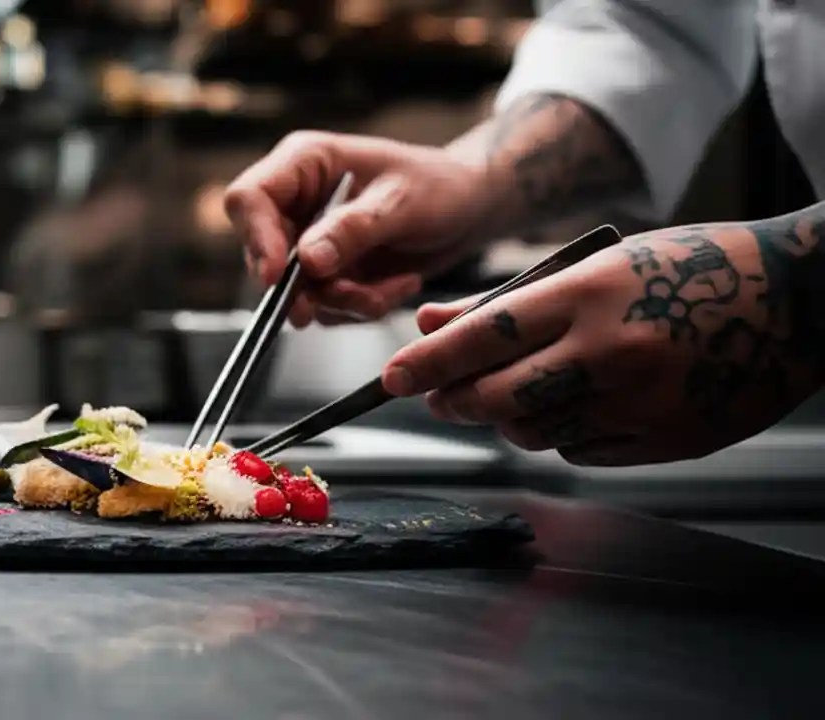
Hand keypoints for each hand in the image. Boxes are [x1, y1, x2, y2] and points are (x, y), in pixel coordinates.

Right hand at [224, 131, 490, 326]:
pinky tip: (393, 287)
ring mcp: (309, 242)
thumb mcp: (401, 203)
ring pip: (296, 291)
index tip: (277, 276)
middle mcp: (297, 202)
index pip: (250, 198)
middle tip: (350, 295)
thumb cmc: (441, 186)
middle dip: (308, 286)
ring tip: (389, 289)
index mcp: (304, 164)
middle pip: (264, 254)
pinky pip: (324, 307)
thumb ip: (353, 229)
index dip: (256, 239)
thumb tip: (307, 260)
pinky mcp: (327, 274)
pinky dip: (359, 308)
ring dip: (343, 301)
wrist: (471, 210)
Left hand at [381, 219, 824, 465]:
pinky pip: (580, 450)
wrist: (800, 298)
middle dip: (452, 400)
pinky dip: (559, 432)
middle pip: (496, 398)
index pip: (485, 336)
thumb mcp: (597, 264)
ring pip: (533, 432)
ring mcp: (641, 403)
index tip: (389, 377)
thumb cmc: (692, 268)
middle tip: (438, 394)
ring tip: (508, 391)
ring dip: (504, 418)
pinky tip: (573, 404)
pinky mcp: (665, 440)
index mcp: (592, 295)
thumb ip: (508, 300)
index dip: (428, 362)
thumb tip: (430, 323)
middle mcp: (612, 353)